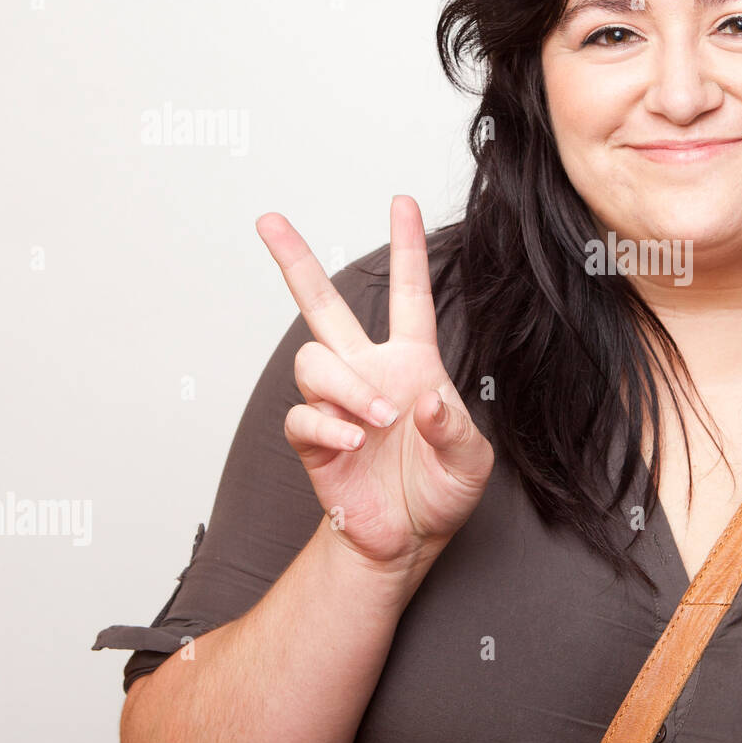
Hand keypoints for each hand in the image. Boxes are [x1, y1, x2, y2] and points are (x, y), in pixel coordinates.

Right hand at [255, 196, 493, 569]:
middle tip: (270, 221)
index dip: (408, 249)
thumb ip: (455, 428)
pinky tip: (354, 441)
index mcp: (412, 364)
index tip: (402, 201)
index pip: (410, 295)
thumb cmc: (441, 491)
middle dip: (295, 261)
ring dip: (345, 387)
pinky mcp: (314, 442)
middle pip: (322, 305)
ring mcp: (337, 404)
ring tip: (377, 421)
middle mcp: (368, 373)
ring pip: (311, 360)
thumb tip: (424, 400)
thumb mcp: (472, 460)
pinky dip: (327, 424)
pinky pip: (301, 415)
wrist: (406, 541)